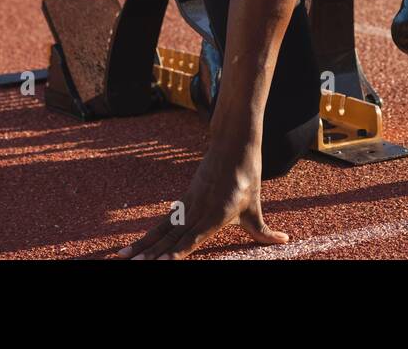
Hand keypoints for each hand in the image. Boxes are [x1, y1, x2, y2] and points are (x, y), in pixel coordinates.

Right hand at [115, 139, 287, 259]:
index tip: (159, 263)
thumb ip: (264, 230)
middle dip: (149, 254)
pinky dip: (149, 233)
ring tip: (122, 257)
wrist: (232, 144)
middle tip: (129, 265)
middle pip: (170, 237)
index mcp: (216, 215)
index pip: (191, 239)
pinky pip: (165, 220)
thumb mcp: (255, 206)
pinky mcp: (185, 198)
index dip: (175, 253)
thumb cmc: (246, 175)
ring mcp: (188, 204)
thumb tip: (285, 241)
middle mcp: (198, 210)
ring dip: (142, 244)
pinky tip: (136, 244)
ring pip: (161, 229)